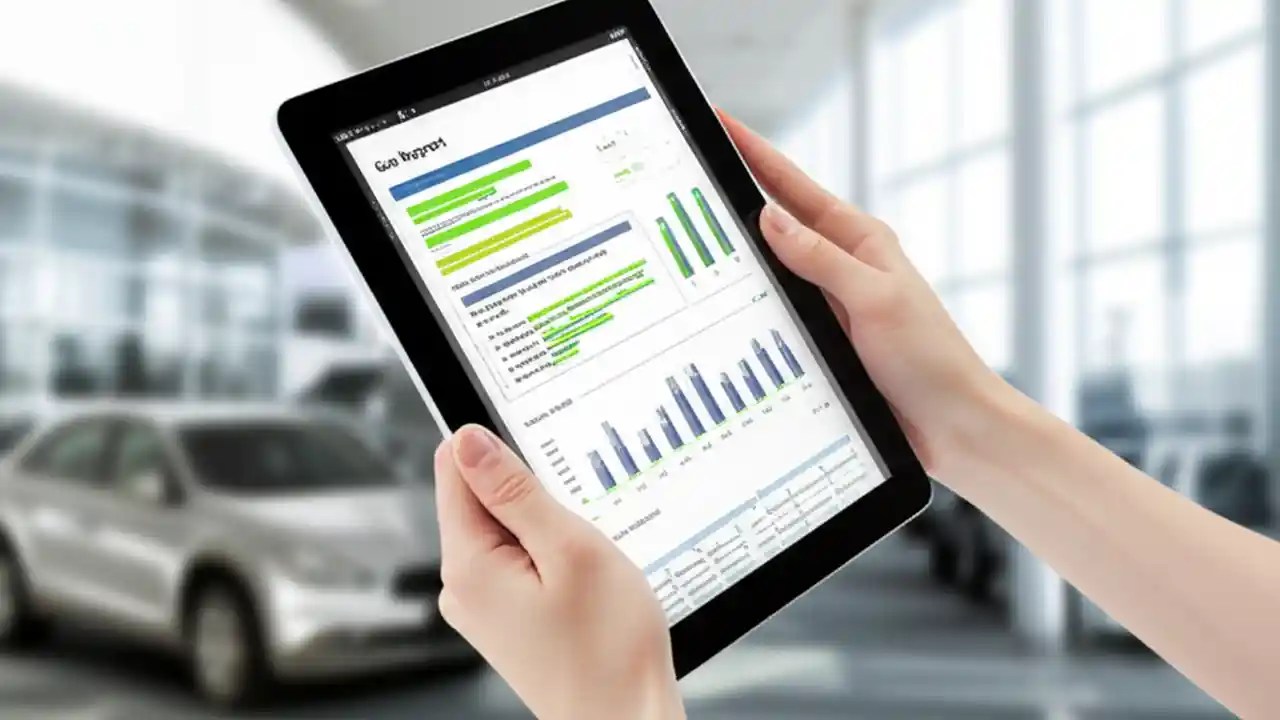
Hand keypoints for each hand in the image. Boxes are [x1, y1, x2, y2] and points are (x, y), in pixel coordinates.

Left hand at [434, 425, 685, 719]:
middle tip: (576, 532)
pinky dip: (552, 558)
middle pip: (480, 498)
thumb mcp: (569, 548)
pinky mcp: (506, 615)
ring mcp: (482, 604)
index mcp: (467, 565)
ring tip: (583, 566)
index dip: (501, 453)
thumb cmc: (609, 649)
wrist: (625, 718)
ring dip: (547, 530)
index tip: (544, 472)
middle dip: (532, 498)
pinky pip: (520, 560)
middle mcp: (462, 586)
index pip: (456, 468)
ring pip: (506, 529)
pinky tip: (581, 584)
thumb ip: (514, 490)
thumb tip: (469, 440)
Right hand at [721, 112, 1010, 477]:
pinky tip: (719, 300)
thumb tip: (769, 218)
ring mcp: (829, 303)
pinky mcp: (821, 340)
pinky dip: (747, 299)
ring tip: (692, 221)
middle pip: (776, 219)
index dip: (754, 152)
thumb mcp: (873, 300)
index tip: (721, 121)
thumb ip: (820, 259)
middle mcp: (841, 266)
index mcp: (860, 241)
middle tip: (693, 163)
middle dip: (735, 190)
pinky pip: (774, 309)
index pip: (793, 186)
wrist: (952, 427)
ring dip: (737, 249)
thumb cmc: (929, 360)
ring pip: (770, 267)